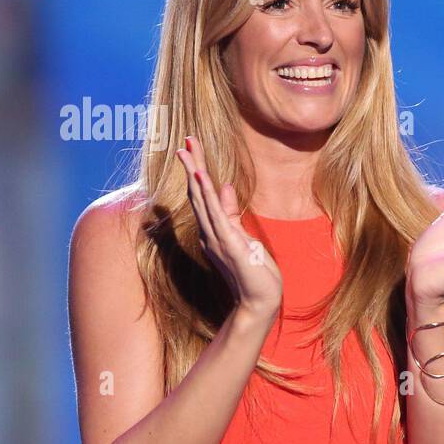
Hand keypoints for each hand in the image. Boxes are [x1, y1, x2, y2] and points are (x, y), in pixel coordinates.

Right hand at [174, 135, 282, 320]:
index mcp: (213, 230)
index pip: (203, 196)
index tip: (191, 147)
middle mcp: (210, 233)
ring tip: (188, 152)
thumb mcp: (243, 237)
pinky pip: (216, 215)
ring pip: (203, 201)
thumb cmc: (253, 273)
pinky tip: (201, 178)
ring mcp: (217, 238)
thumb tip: (225, 187)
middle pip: (198, 193)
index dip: (197, 171)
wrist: (259, 302)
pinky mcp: (228, 244)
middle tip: (185, 141)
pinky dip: (208, 196)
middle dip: (192, 166)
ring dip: (195, 175)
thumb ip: (230, 213)